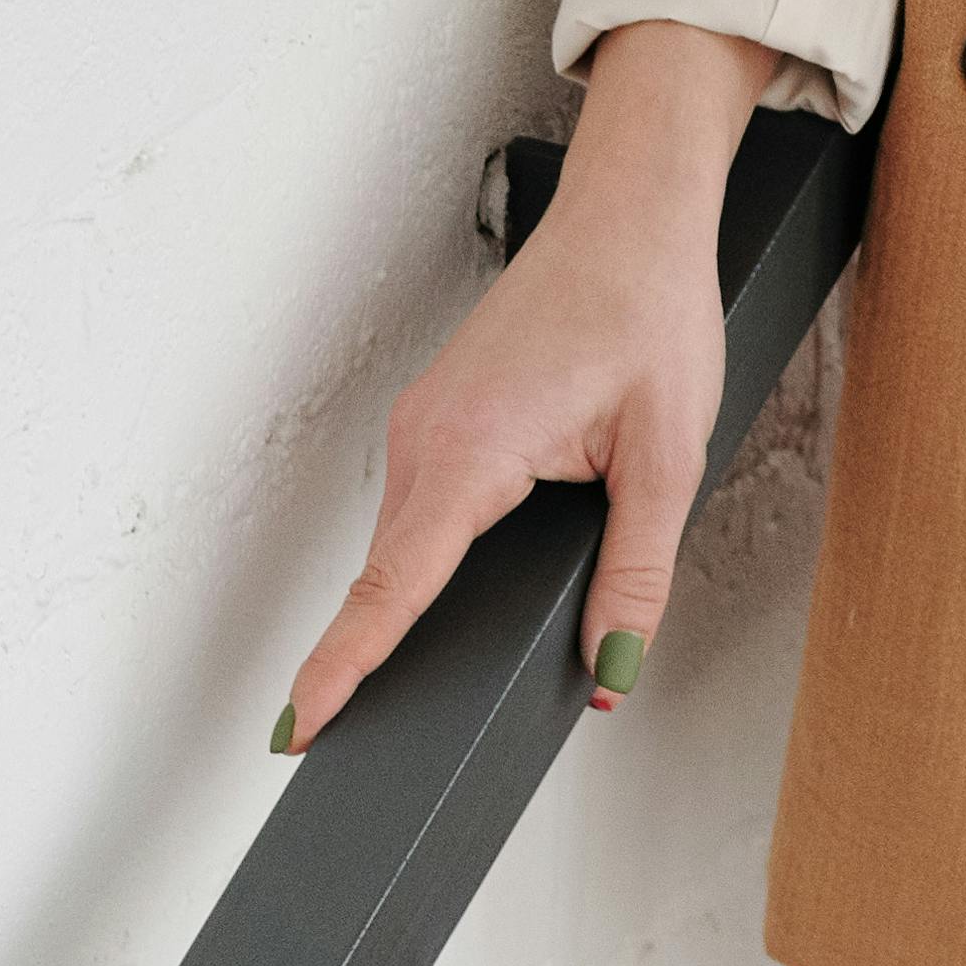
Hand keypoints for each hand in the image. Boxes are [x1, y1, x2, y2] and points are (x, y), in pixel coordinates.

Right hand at [277, 14, 771, 752]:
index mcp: (472, 448)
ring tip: (376, 693)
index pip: (391, 585)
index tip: (299, 726)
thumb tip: (612, 662)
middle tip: (340, 748)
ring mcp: (426, 424)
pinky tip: (439, 602)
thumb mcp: (666, 457)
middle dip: (365, 661)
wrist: (631, 217)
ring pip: (401, 545)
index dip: (344, 664)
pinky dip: (418, 564)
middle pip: (387, 577)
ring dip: (393, 610)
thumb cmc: (648, 310)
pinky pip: (417, 511)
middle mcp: (428, 436)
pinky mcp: (442, 418)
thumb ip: (636, 571)